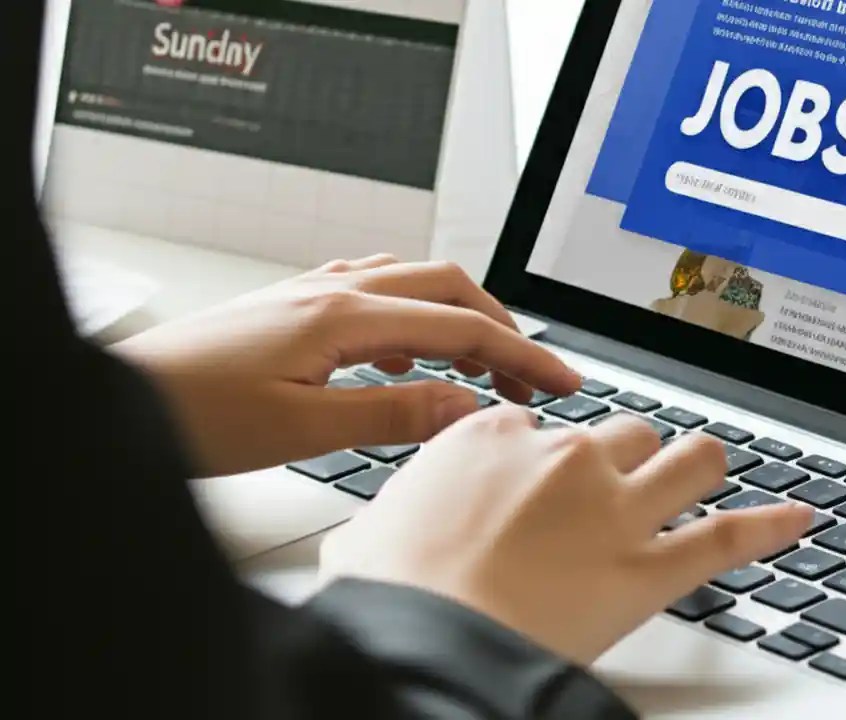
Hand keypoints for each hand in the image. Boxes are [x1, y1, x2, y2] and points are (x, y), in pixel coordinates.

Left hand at [114, 255, 578, 476]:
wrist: (119, 396)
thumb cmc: (192, 414)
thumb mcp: (300, 428)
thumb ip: (392, 414)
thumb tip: (467, 407)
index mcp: (342, 317)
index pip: (459, 328)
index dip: (522, 355)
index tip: (563, 381)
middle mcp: (331, 291)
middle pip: (446, 287)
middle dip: (501, 327)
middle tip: (531, 377)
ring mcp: (310, 293)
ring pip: (412, 284)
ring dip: (458, 318)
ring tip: (480, 368)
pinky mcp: (293, 307)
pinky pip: (373, 292)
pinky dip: (412, 318)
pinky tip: (405, 355)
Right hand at [318, 409, 812, 666]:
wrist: (419, 647)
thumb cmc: (387, 595)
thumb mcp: (372, 529)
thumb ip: (407, 507)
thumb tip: (397, 524)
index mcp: (494, 437)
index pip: (545, 426)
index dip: (550, 456)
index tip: (547, 482)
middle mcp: (564, 459)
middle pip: (624, 433)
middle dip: (626, 457)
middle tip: (619, 489)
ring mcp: (614, 508)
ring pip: (689, 459)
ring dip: (700, 466)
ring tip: (705, 476)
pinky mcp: (649, 567)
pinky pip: (730, 536)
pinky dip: (771, 526)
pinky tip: (799, 519)